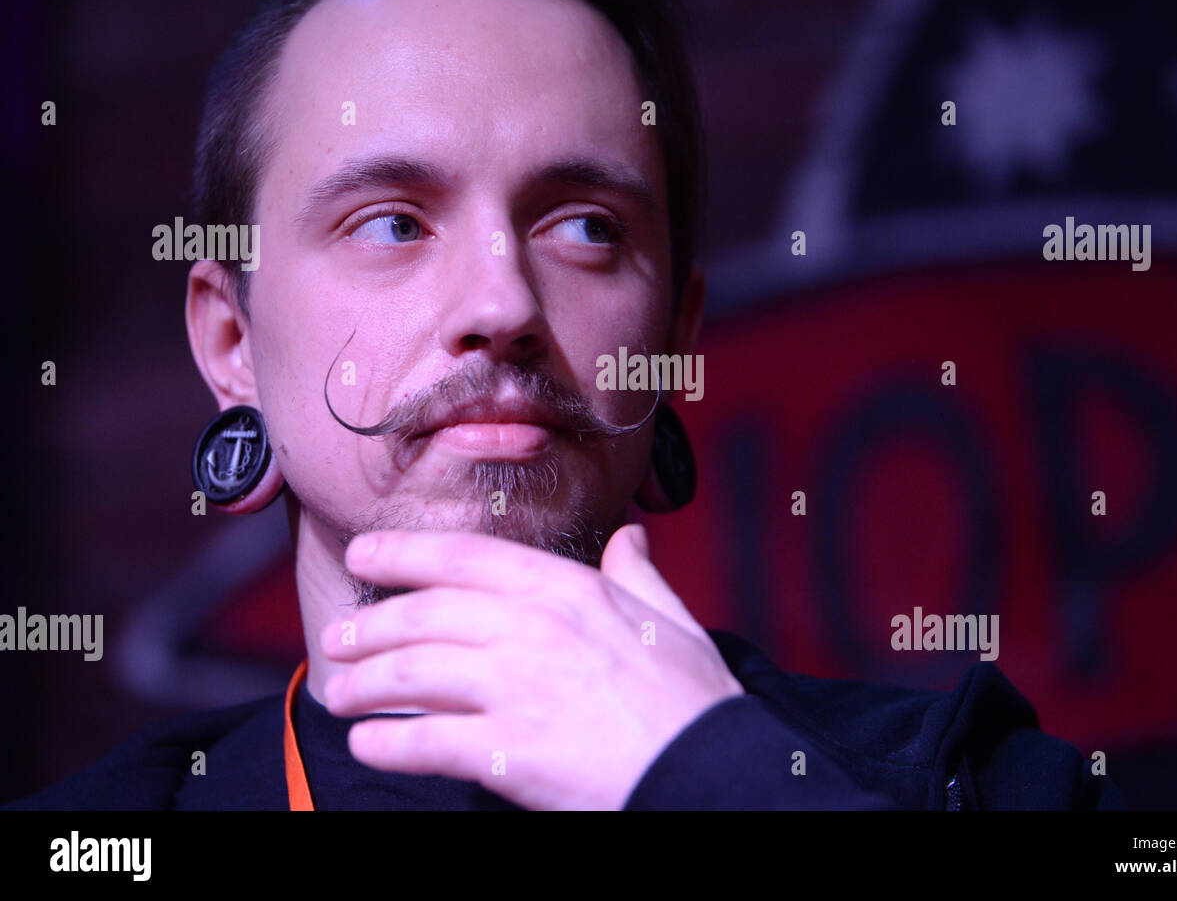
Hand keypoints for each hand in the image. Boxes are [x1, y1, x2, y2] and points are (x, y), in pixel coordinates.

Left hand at [319, 524, 744, 809]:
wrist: (706, 769)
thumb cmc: (690, 699)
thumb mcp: (669, 618)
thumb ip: (636, 574)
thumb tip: (628, 539)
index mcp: (567, 591)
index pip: (465, 558)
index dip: (403, 553)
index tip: (364, 554)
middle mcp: (533, 629)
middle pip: (425, 616)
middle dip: (371, 626)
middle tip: (340, 638)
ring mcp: (518, 688)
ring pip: (413, 673)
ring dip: (364, 683)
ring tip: (340, 693)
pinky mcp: (509, 750)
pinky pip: (427, 741)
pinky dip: (387, 743)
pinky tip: (368, 744)